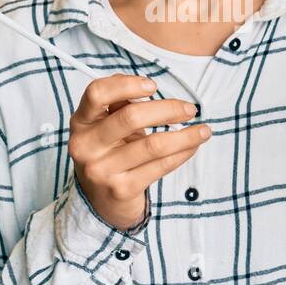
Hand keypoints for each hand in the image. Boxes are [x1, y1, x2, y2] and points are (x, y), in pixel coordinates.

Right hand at [70, 73, 210, 230]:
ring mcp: (102, 170)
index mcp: (81, 122)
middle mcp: (86, 146)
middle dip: (168, 109)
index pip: (97, 93)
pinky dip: (182, 153)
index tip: (153, 86)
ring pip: (152, 145)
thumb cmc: (110, 152)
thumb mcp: (106, 125)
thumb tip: (148, 86)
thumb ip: (120, 102)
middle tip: (190, 110)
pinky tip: (192, 147)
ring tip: (204, 130)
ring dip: (185, 136)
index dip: (126, 85)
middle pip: (130, 117)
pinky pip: (160, 166)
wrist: (102, 199)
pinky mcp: (122, 190)